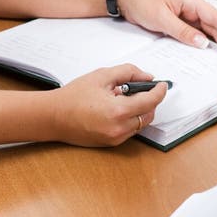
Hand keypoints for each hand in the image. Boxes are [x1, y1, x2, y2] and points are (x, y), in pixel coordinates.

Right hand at [53, 64, 167, 146]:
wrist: (53, 117)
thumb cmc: (74, 95)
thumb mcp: (102, 76)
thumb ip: (128, 72)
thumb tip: (147, 77)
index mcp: (118, 111)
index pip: (150, 102)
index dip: (159, 91)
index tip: (162, 84)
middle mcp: (119, 129)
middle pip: (149, 114)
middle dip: (150, 100)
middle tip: (141, 87)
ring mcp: (115, 139)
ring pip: (140, 124)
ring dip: (141, 110)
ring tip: (124, 96)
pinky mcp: (110, 144)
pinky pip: (130, 130)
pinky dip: (131, 118)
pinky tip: (118, 107)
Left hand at [117, 0, 216, 59]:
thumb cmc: (143, 1)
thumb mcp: (162, 18)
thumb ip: (183, 31)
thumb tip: (203, 43)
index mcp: (191, 1)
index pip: (214, 17)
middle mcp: (193, 7)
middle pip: (215, 25)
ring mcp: (189, 15)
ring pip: (208, 30)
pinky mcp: (183, 22)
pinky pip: (198, 33)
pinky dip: (207, 41)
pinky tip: (214, 50)